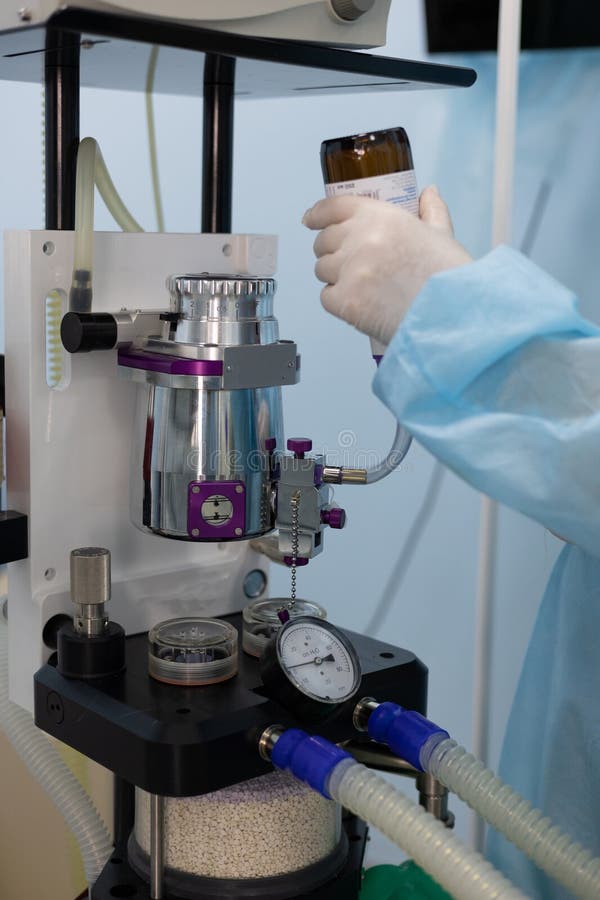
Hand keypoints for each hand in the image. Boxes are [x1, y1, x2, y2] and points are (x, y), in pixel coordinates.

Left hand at [302, 186, 471, 345]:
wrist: (452, 318)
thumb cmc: (449, 279)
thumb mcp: (442, 235)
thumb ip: (430, 211)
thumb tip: (428, 193)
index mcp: (381, 217)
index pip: (333, 207)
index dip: (317, 214)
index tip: (310, 219)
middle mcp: (360, 240)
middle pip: (323, 241)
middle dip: (331, 251)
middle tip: (349, 262)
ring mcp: (350, 271)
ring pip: (322, 270)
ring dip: (334, 276)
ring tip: (362, 286)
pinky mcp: (345, 301)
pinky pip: (326, 297)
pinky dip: (338, 301)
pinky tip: (361, 303)